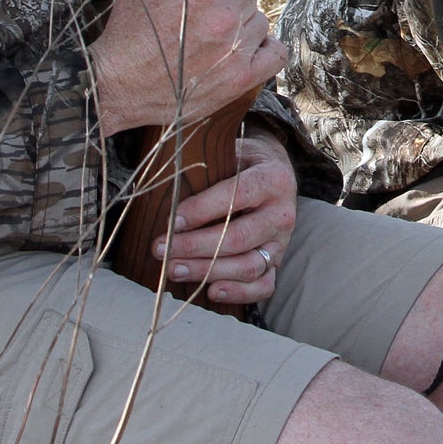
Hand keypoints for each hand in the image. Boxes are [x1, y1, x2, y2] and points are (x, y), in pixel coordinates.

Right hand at [89, 0, 289, 132]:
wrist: (117, 85)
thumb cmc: (127, 35)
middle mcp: (225, 16)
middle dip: (231, 0)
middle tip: (206, 14)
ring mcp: (235, 50)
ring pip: (260, 22)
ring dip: (243, 27)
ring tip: (215, 37)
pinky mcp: (240, 79)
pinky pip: (275, 54)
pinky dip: (265, 50)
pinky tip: (245, 51)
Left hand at [154, 134, 297, 305]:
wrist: (275, 172)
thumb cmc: (242, 162)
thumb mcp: (232, 150)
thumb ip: (209, 164)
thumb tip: (169, 182)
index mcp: (272, 179)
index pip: (234, 197)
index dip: (200, 211)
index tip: (170, 221)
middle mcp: (282, 212)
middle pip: (238, 238)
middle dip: (194, 246)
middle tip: (160, 249)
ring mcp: (282, 241)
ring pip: (248, 265)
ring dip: (208, 271)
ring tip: (174, 270)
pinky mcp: (278, 261)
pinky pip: (264, 286)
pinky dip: (239, 293)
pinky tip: (211, 291)